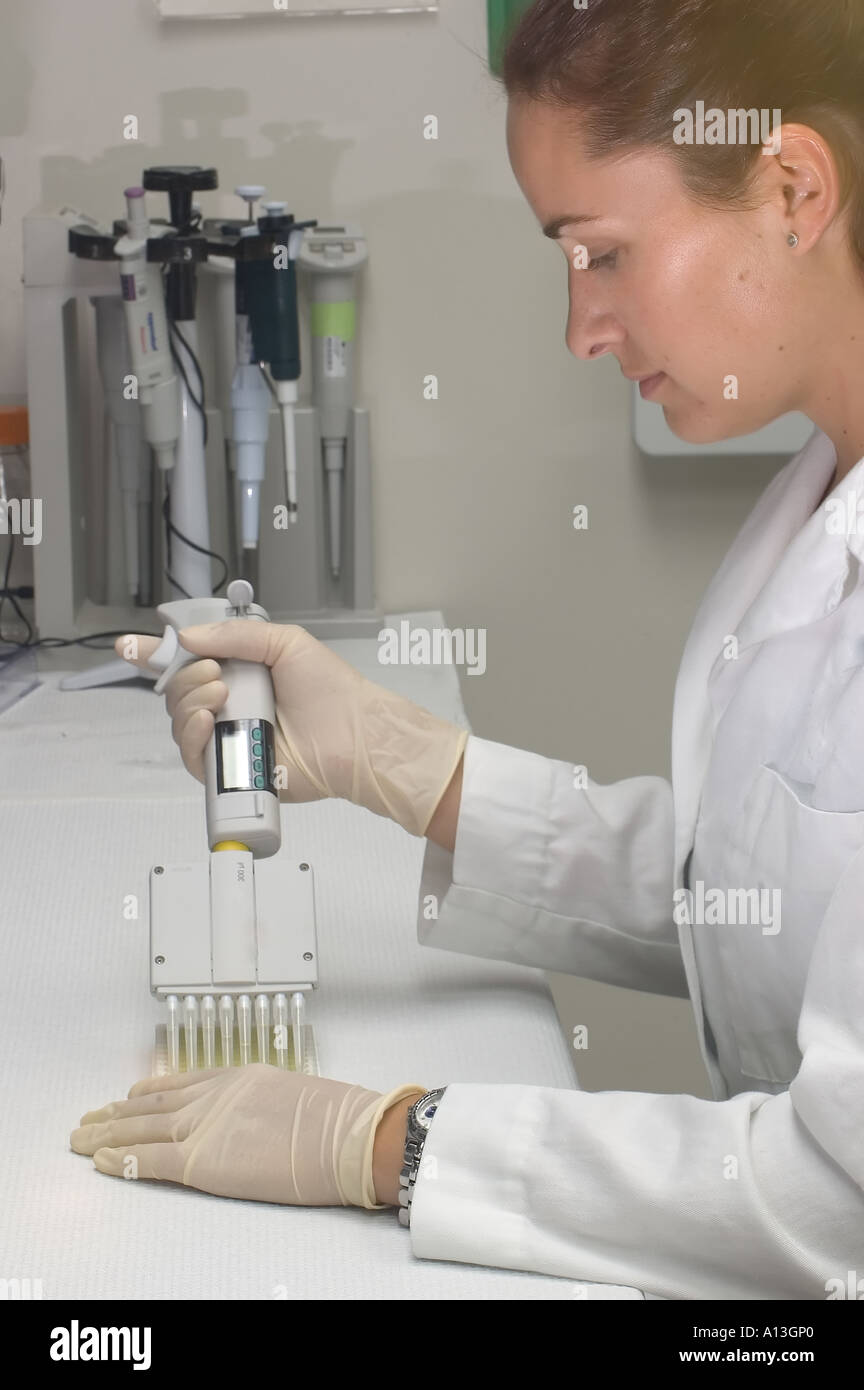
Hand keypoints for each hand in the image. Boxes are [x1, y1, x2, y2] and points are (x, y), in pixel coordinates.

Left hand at [71, 1065, 425, 1207]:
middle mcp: (212, 1096)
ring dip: (106, 1135)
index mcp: (236, 1077)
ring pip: (139, 1130)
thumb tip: (260, 1120)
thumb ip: (262, 1103)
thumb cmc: (334, 1120)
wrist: (344, 1136)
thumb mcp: (292, 1094)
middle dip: (115, 1114)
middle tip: (89, 1118)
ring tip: (82, 1138)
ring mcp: (203, 1127)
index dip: (146, 1092)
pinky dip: (122, 1162)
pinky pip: (148, 1161)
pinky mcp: (198, 1161)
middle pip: (150, 1106)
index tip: (127, 1094)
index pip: (178, 1084)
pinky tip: (103, 1162)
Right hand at [115, 622, 467, 837]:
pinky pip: (192, 756)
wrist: (355, 734)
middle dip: (184, 677)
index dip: (154, 654)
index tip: (127, 646)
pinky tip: (207, 720)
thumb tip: (188, 639)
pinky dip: (190, 735)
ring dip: (189, 701)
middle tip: (215, 673)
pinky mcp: (232, 768)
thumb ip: (235, 635)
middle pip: (176, 692)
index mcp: (239, 672)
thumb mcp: (284, 643)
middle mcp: (229, 704)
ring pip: (179, 721)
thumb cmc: (331, 690)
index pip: (188, 662)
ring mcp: (229, 736)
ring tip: (221, 694)